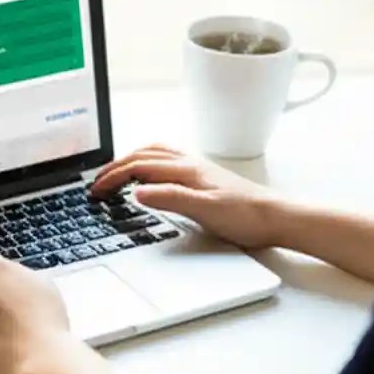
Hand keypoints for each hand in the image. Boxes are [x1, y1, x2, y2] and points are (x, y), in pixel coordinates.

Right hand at [90, 143, 286, 248]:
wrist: (278, 218)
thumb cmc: (246, 216)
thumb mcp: (204, 210)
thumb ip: (170, 198)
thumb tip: (136, 191)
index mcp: (186, 169)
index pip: (139, 166)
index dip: (113, 177)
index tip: (95, 190)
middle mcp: (190, 164)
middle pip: (143, 156)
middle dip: (115, 166)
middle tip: (96, 183)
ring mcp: (197, 169)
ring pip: (155, 155)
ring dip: (131, 159)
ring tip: (116, 172)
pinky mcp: (203, 177)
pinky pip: (167, 162)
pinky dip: (149, 163)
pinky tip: (150, 175)